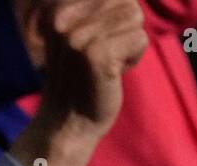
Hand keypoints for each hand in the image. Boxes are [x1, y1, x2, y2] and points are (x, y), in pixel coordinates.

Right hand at [37, 0, 147, 131]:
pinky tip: (112, 74)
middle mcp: (61, 19)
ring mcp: (77, 37)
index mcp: (55, 9)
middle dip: (125, 29)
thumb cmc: (82, 76)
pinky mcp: (96, 55)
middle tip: (103, 55)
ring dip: (129, 43)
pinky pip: (140, 39)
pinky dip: (134, 58)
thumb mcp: (84, 31)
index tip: (96, 42)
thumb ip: (103, 5)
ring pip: (134, 16)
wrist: (68, 122)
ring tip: (107, 63)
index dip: (116, 16)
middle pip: (125, 1)